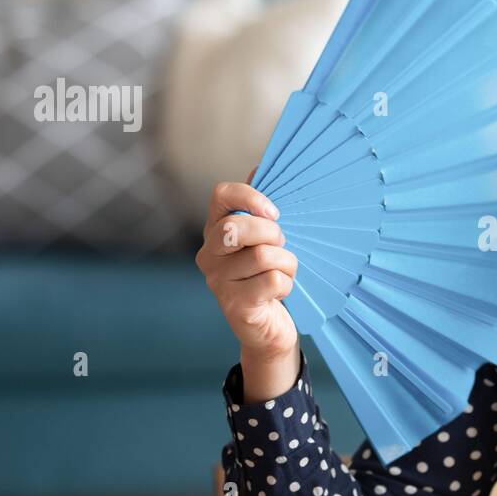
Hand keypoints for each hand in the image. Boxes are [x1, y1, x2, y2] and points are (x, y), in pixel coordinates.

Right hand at [195, 166, 299, 367]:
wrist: (267, 329)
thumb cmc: (269, 276)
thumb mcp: (268, 240)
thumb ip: (261, 209)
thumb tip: (261, 166)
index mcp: (215, 230)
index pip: (221, 195)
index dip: (250, 196)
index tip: (274, 212)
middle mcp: (209, 254)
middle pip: (237, 226)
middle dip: (271, 234)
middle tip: (281, 245)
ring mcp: (218, 281)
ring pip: (263, 256)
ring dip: (287, 263)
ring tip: (283, 272)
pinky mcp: (235, 305)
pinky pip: (273, 281)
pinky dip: (287, 284)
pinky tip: (280, 292)